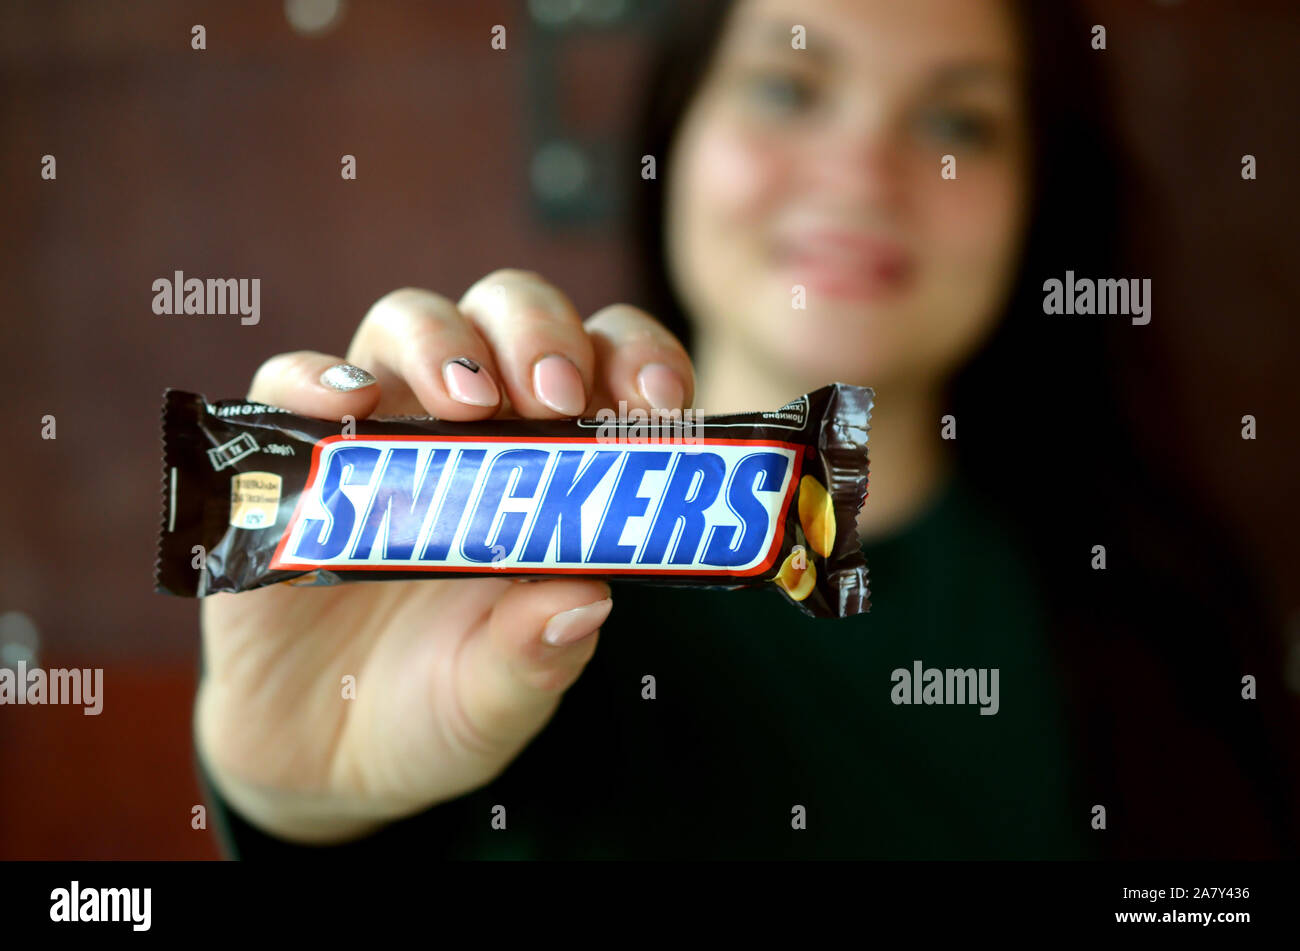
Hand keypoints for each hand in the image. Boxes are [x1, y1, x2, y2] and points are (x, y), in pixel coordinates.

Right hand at [194, 271, 694, 842]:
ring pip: (409, 323)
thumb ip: (535, 656)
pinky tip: (344, 406)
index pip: (607, 366)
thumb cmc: (437, 707)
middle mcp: (467, 431)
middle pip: (512, 316)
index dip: (641, 362)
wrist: (324, 760)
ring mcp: (375, 435)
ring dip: (444, 343)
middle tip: (555, 397)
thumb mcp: (497, 701)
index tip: (660, 406)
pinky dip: (313, 378)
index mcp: (549, 469)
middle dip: (543, 336)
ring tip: (466, 404)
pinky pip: (286, 385)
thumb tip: (584, 597)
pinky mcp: (285, 462)